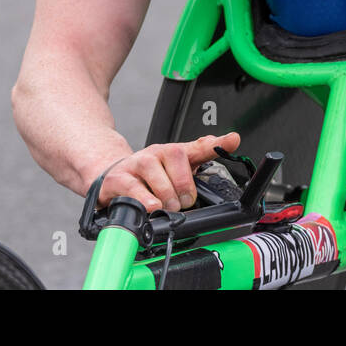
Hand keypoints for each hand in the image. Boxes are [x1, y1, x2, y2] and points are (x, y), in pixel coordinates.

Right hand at [93, 133, 240, 212]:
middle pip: (178, 163)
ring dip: (166, 196)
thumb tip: (231, 141)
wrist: (113, 177)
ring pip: (157, 176)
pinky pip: (134, 189)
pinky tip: (151, 206)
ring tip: (165, 206)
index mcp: (174, 153)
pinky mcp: (118, 179)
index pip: (199, 146)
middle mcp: (156, 153)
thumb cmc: (150, 177)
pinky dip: (145, 200)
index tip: (233, 140)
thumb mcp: (177, 170)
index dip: (216, 144)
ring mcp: (136, 164)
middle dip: (184, 188)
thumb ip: (202, 161)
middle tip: (181, 202)